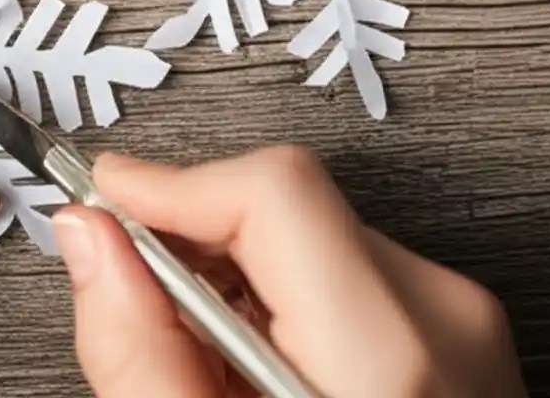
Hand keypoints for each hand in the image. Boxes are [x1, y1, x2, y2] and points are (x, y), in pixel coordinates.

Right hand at [53, 147, 524, 396]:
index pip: (270, 190)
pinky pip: (338, 265)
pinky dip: (273, 294)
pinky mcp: (452, 331)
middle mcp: (441, 320)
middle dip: (188, 234)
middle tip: (132, 294)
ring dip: (227, 270)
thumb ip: (138, 352)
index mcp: (390, 358)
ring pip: (305, 229)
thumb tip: (92, 245)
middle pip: (282, 202)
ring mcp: (457, 323)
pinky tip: (250, 362)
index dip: (168, 186)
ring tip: (200, 357)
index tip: (103, 198)